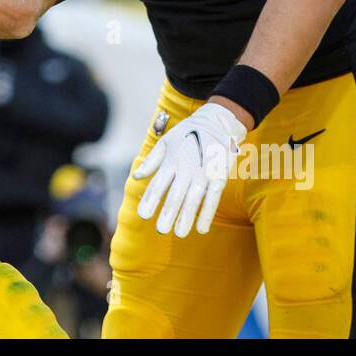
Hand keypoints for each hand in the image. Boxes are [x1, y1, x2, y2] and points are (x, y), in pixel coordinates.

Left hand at [134, 102, 245, 236]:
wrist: (217, 121)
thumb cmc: (187, 133)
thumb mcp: (165, 142)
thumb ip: (151, 161)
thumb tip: (136, 177)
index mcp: (171, 161)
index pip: (158, 184)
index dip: (150, 200)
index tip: (143, 216)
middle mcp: (186, 168)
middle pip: (175, 195)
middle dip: (167, 213)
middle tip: (160, 230)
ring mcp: (204, 173)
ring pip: (193, 199)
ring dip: (186, 217)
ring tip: (179, 233)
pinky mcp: (219, 177)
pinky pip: (213, 198)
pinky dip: (207, 213)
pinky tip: (201, 228)